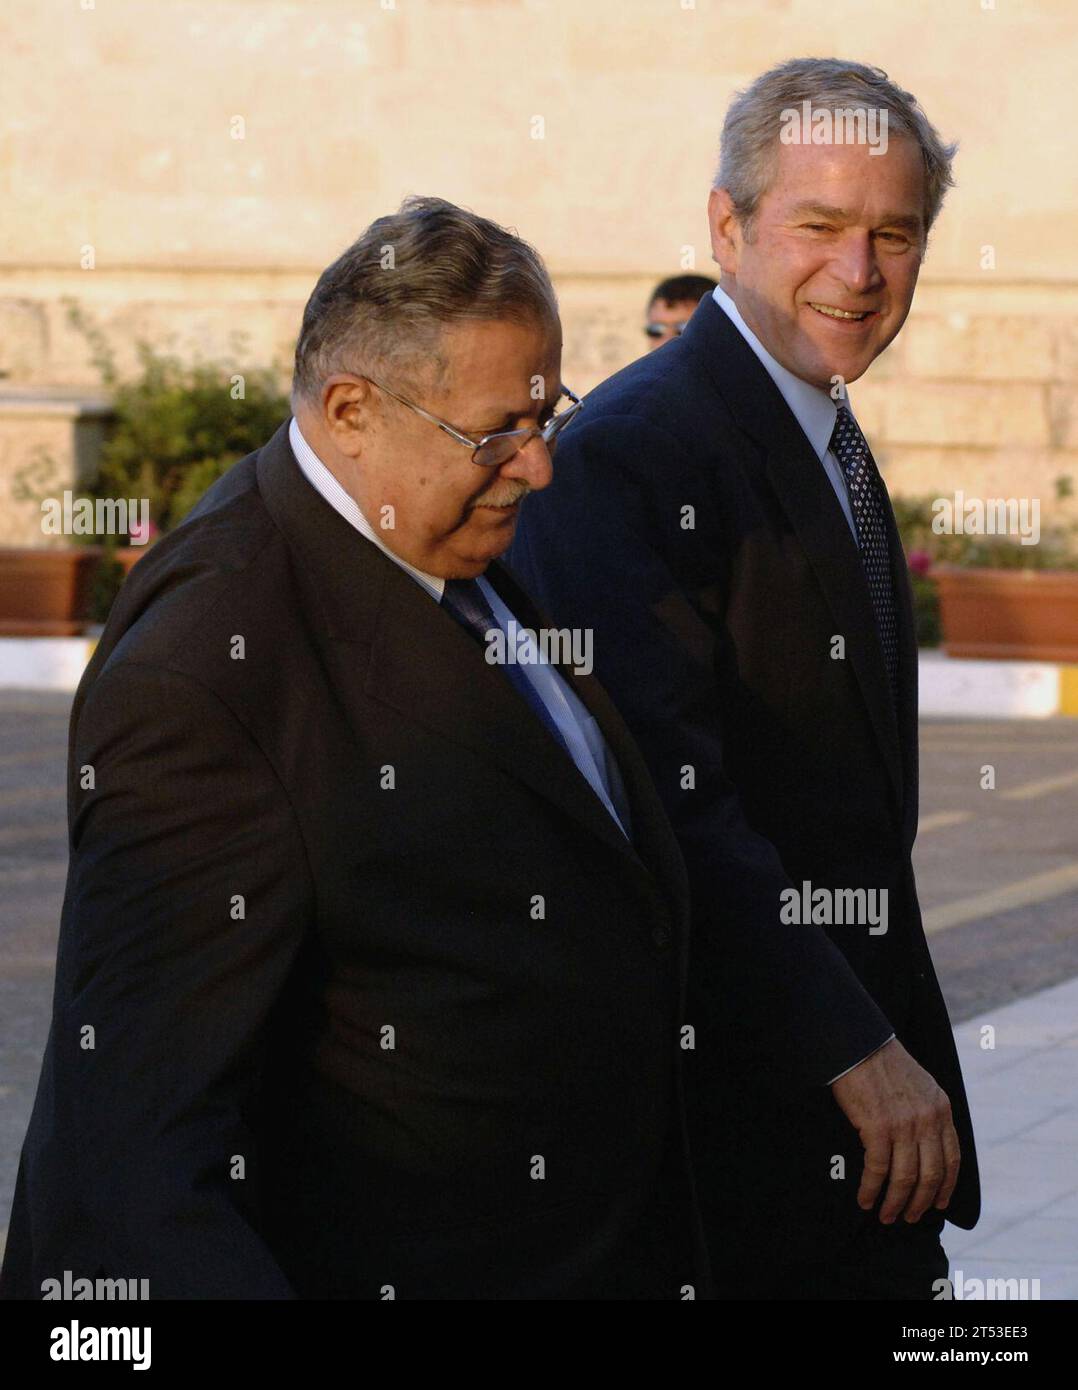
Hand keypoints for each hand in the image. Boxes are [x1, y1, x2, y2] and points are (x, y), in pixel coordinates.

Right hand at [830, 1038, 960, 1223]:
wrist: (859, 1044)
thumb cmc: (883, 1063)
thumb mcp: (921, 1085)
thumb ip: (928, 1113)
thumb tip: (925, 1146)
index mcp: (941, 1109)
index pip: (952, 1158)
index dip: (946, 1186)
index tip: (939, 1204)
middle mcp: (927, 1120)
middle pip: (931, 1175)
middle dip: (920, 1202)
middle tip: (908, 1217)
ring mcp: (904, 1125)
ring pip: (905, 1178)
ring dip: (895, 1202)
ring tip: (886, 1215)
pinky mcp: (878, 1127)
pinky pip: (878, 1169)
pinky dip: (871, 1189)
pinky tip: (865, 1198)